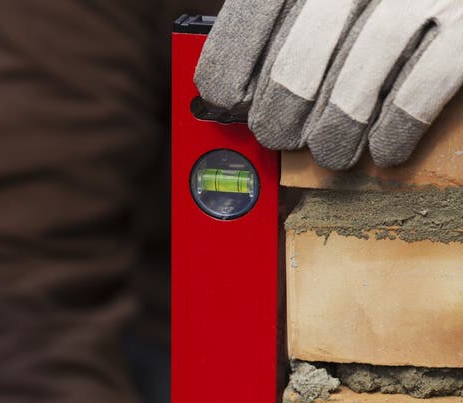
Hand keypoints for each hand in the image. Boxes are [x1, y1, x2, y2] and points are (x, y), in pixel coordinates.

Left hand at [196, 0, 462, 168]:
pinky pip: (416, 95)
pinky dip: (394, 132)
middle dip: (279, 114)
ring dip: (332, 136)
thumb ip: (290, 19)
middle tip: (277, 132)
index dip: (232, 61)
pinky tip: (386, 147)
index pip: (260, 6)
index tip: (225, 96)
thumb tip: (238, 86)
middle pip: (298, 62)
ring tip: (330, 151)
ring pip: (353, 87)